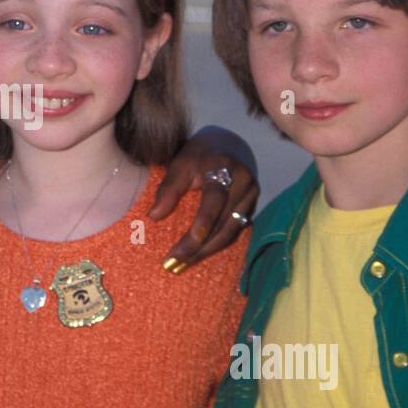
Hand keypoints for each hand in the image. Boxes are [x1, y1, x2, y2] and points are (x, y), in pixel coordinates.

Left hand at [148, 126, 259, 270]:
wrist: (229, 143)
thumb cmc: (199, 153)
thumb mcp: (180, 162)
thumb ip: (169, 188)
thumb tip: (154, 216)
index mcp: (224, 167)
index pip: (215, 200)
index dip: (203, 224)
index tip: (187, 245)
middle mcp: (244, 182)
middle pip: (223, 222)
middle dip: (199, 246)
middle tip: (174, 264)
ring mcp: (252, 196)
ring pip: (230, 231)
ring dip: (207, 251)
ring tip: (183, 265)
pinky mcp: (253, 206)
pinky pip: (235, 231)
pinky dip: (216, 244)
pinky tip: (198, 255)